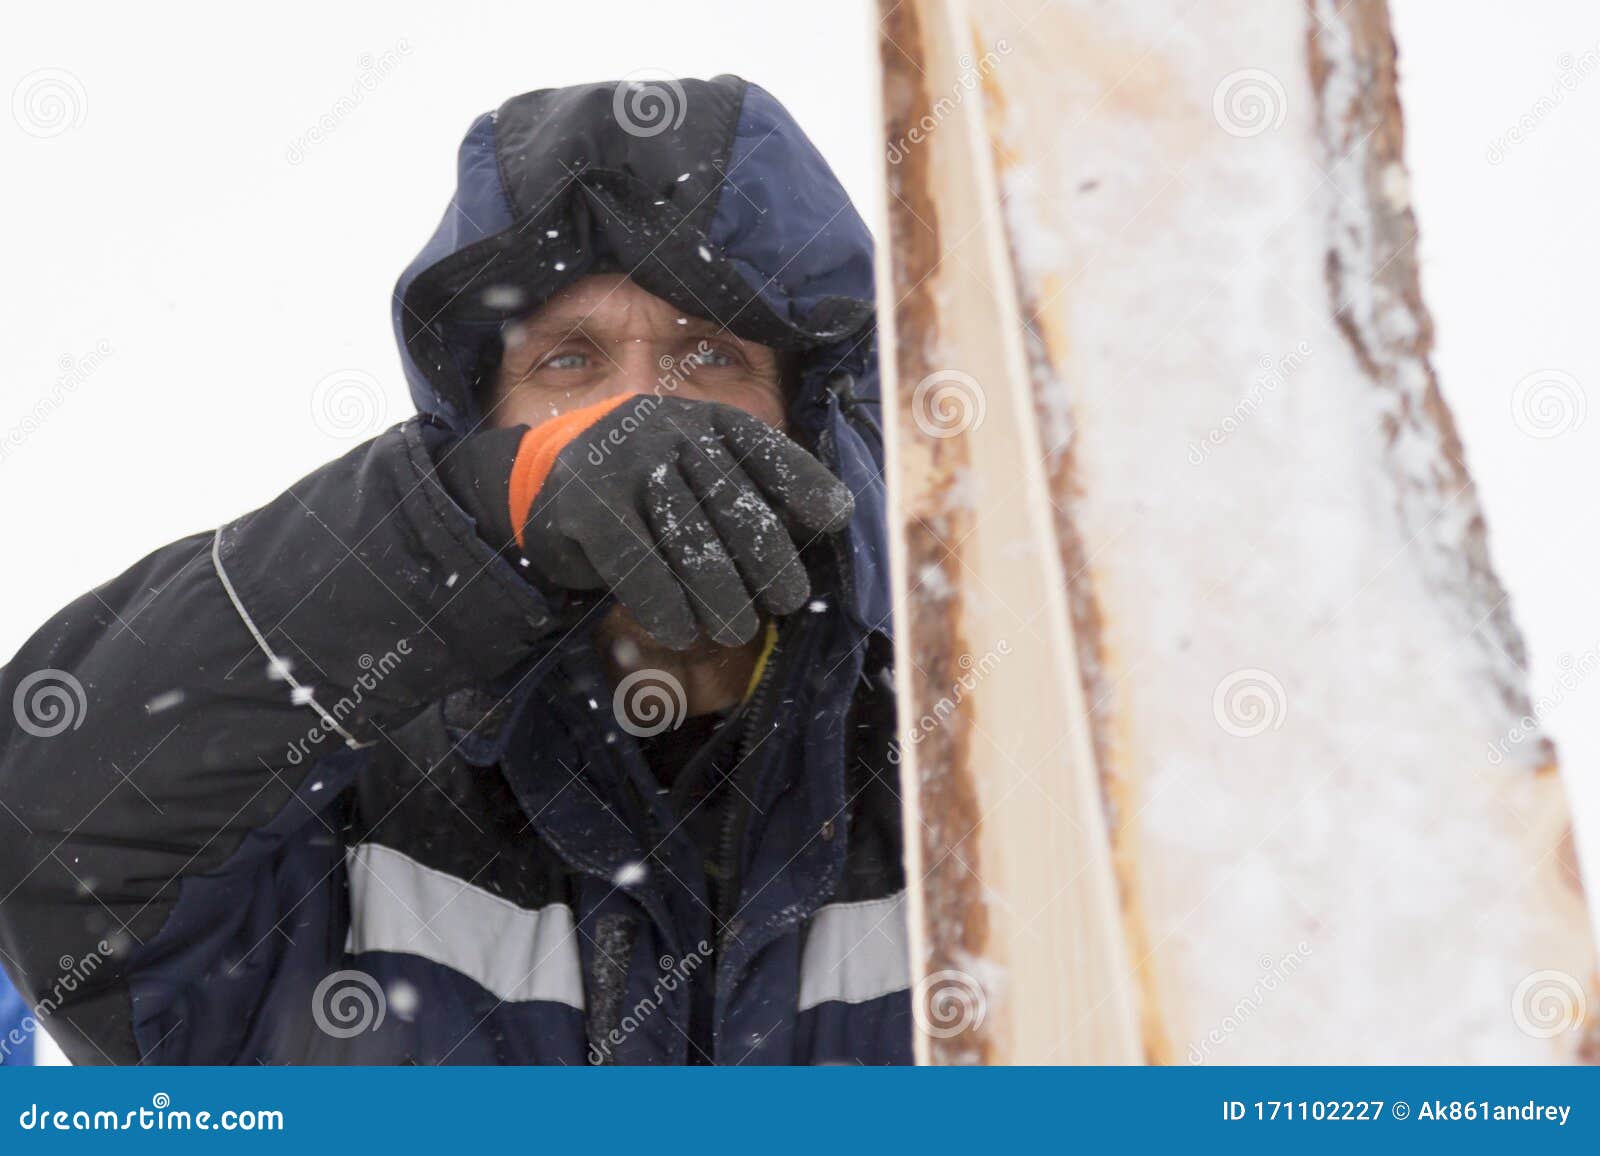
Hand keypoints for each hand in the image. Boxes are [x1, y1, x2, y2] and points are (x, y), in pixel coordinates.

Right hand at [437, 395, 854, 649]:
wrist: (544, 484)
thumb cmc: (647, 489)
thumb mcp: (696, 469)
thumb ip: (750, 490)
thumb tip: (825, 524)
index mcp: (707, 421)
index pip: (766, 450)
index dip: (803, 484)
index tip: (835, 516)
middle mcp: (669, 432)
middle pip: (735, 504)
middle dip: (768, 560)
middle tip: (785, 600)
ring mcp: (624, 465)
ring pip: (691, 540)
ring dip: (721, 595)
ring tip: (737, 630)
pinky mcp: (587, 508)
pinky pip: (638, 565)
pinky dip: (664, 605)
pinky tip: (681, 632)